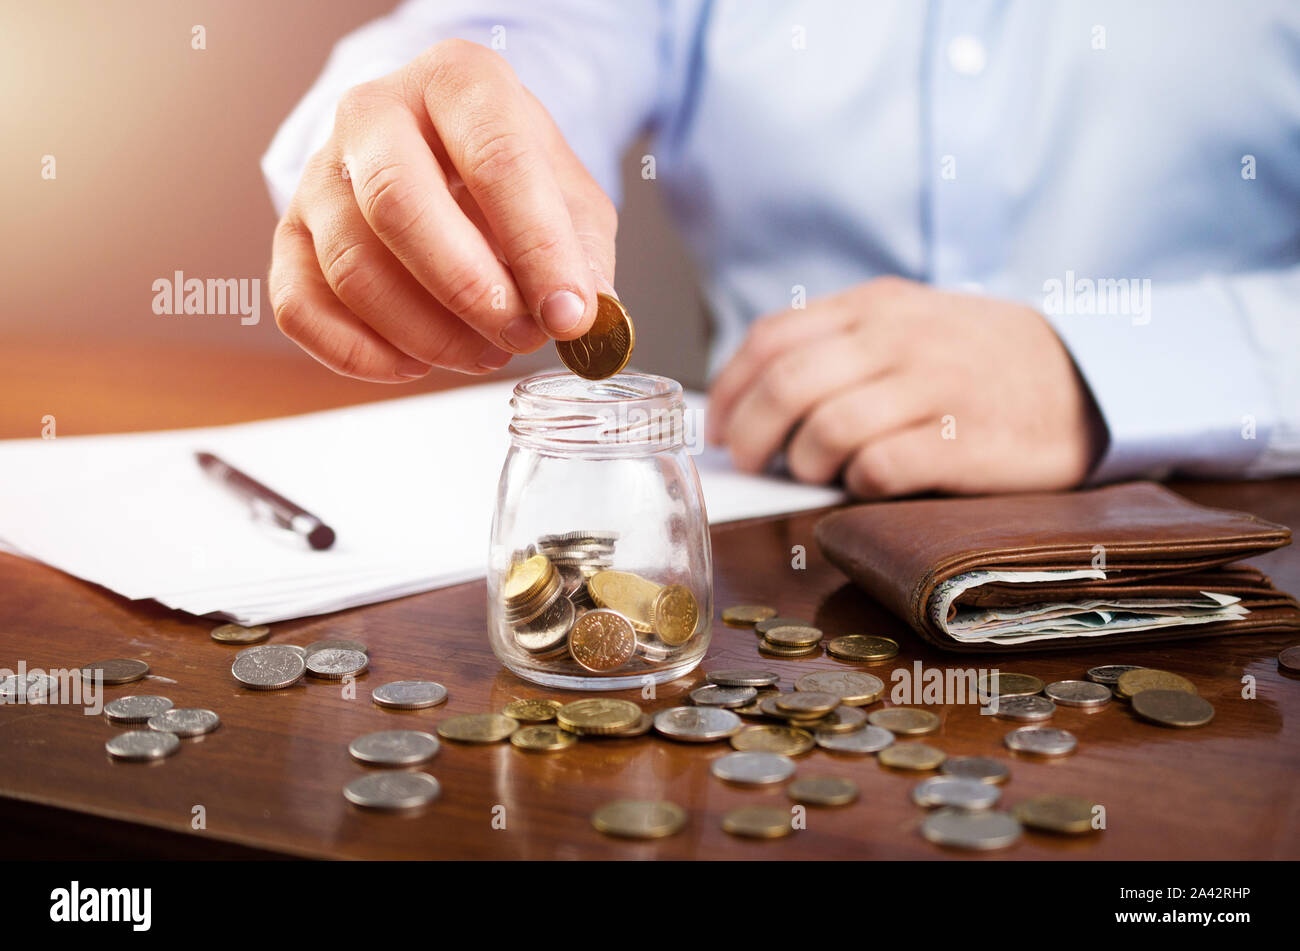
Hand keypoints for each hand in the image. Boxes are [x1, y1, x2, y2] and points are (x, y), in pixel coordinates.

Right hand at [268, 40, 615, 381]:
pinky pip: (300, 306)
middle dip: (468, 291)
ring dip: (426, 333)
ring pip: (352, 267)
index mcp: (458, 82)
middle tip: (520, 337)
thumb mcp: (570, 201)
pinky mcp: (289, 235)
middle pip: (398, 204)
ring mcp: (320, 174)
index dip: (537, 248)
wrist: (446, 160)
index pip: (496, 159)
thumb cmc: (510, 179)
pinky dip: (359, 353)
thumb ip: (581, 257)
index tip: (568, 314)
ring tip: (483, 352)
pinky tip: (414, 363)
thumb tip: (583, 319)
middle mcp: (374, 113)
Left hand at [707, 277, 1104, 496]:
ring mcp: (932, 387)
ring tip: (816, 472)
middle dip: (751, 434)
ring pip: (827, 429)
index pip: (771, 340)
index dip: (731, 391)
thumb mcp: (905, 324)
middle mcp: (897, 338)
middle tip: (751, 462)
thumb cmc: (970, 360)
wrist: (1080, 379)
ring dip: (805, 462)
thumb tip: (751, 400)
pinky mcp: (962, 440)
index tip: (718, 428)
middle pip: (787, 385)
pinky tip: (865, 482)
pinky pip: (879, 468)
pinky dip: (856, 483)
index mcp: (873, 306)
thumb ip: (836, 345)